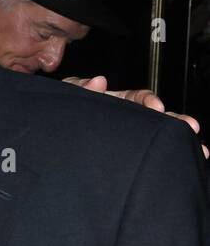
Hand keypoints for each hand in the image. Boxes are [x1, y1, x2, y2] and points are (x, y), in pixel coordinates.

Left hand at [64, 76, 207, 157]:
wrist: (51, 133)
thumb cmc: (62, 109)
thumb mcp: (68, 95)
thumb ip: (81, 88)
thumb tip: (99, 81)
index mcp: (114, 102)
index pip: (137, 98)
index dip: (148, 100)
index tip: (156, 107)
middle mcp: (125, 119)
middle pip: (155, 119)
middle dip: (175, 122)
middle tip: (192, 127)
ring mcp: (125, 136)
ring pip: (156, 138)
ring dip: (176, 141)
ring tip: (199, 151)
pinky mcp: (123, 153)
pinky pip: (145, 155)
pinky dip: (161, 160)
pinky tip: (180, 164)